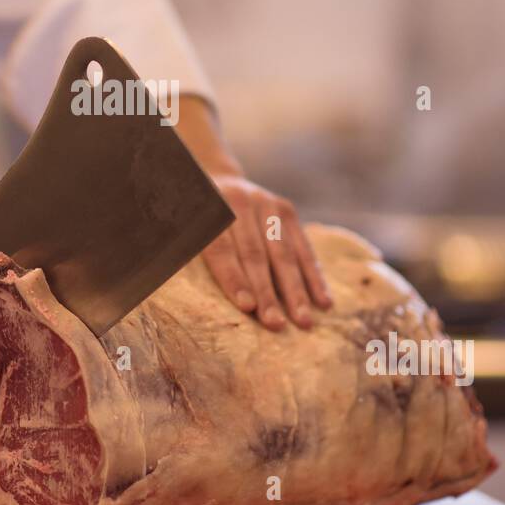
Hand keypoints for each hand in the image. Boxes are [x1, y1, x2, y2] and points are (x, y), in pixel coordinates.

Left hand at [203, 174, 332, 330]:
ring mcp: (266, 204)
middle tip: (276, 324)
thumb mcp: (181, 227)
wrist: (218, 179)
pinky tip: (323, 301)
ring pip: (283, 253)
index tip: (247, 307)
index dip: (235, 278)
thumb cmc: (195, 218)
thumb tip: (191, 290)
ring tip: (303, 321)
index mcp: (208, 208)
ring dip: (295, 290)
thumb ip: (188, 252)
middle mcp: (240, 202)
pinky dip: (314, 276)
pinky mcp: (286, 209)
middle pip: (255, 255)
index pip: (222, 249)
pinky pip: (303, 247)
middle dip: (267, 293)